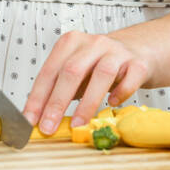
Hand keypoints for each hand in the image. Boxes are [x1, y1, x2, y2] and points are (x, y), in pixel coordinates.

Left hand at [23, 31, 153, 133]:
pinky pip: (130, 77)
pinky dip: (121, 92)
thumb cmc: (102, 65)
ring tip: (78, 124)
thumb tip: (40, 118)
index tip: (30, 119)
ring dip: (87, 102)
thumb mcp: (78, 72)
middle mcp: (94, 43)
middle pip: (72, 70)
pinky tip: (113, 104)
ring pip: (102, 73)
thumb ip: (60, 90)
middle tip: (49, 126)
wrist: (139, 51)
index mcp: (72, 43)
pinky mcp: (138, 63)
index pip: (50, 71)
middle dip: (57, 102)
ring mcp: (117, 52)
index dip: (38, 97)